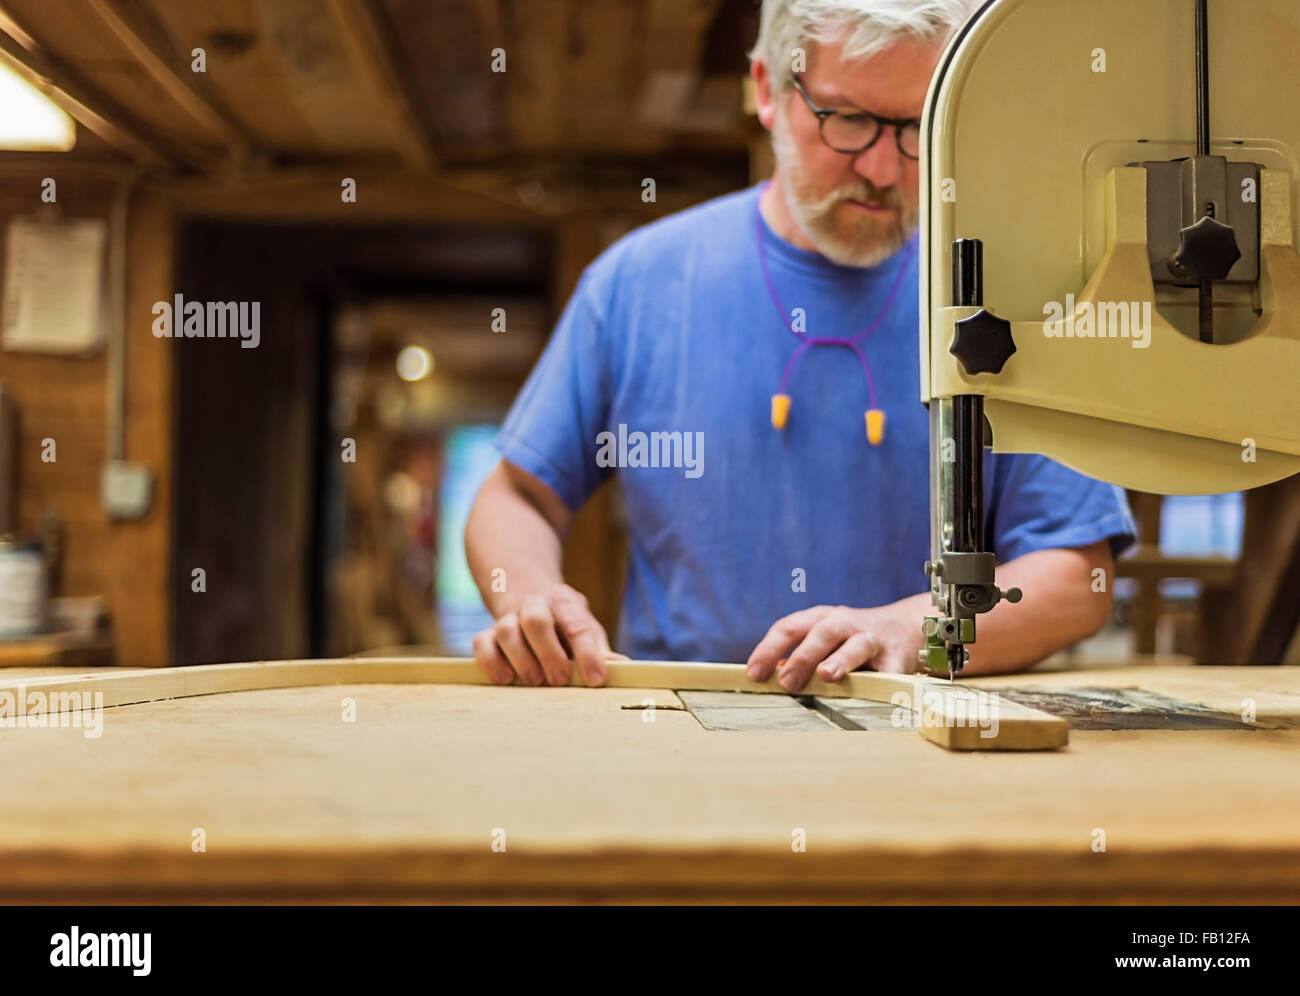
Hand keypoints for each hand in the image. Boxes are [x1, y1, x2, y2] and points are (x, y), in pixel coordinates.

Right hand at [472, 583, 613, 686]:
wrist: (528, 598)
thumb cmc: (564, 624)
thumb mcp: (586, 629)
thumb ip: (599, 649)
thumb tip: (624, 668)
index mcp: (565, 603)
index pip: (578, 626)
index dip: (588, 654)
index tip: (596, 679)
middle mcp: (535, 605)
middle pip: (536, 621)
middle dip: (549, 653)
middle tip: (559, 680)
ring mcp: (509, 617)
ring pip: (508, 631)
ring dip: (521, 659)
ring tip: (534, 682)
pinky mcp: (488, 632)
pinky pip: (482, 643)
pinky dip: (491, 662)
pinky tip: (505, 679)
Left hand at [745, 604, 924, 690]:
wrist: (905, 627)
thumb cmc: (852, 639)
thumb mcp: (824, 640)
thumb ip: (800, 657)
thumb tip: (768, 682)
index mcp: (820, 619)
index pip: (789, 628)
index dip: (769, 650)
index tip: (753, 674)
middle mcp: (845, 623)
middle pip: (822, 633)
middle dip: (802, 656)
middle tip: (786, 682)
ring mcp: (872, 638)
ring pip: (856, 645)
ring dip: (841, 659)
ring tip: (827, 676)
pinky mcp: (897, 655)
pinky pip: (890, 670)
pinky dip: (883, 682)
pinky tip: (876, 696)